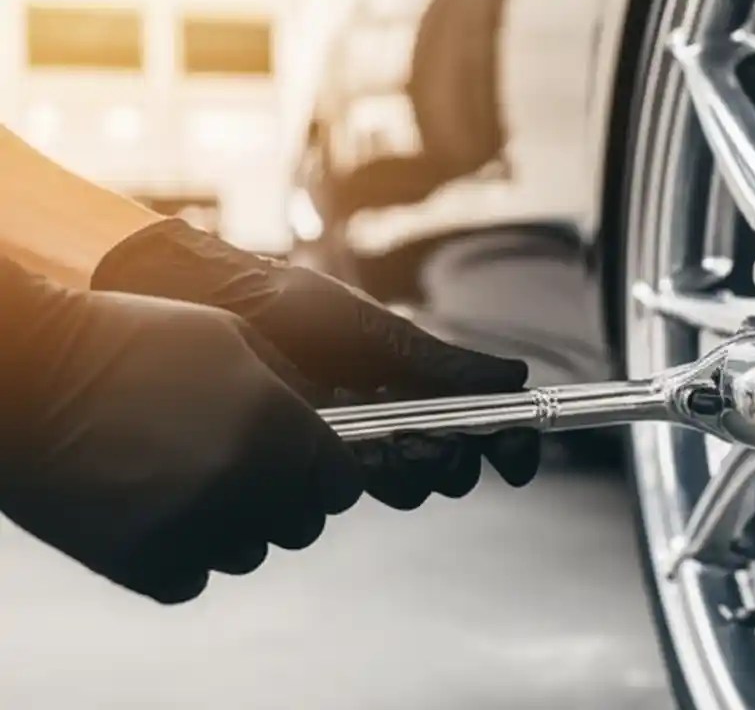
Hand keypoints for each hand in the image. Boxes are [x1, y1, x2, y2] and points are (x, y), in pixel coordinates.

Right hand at [0, 261, 362, 601]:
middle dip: (284, 501)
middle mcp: (248, 484)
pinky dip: (180, 555)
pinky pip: (191, 578)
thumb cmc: (127, 341)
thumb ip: (287, 382)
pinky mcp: (141, 563)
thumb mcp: (226, 335)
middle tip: (243, 472)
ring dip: (231, 528)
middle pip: (302, 526)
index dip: (328, 476)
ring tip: (185, 483)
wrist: (25, 374)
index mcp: (278, 427)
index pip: (342, 486)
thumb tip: (321, 417)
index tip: (308, 468)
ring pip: (248, 555)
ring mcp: (195, 529)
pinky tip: (153, 509)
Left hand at [90, 218, 539, 506]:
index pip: (476, 420)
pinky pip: (349, 489)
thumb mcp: (376, 331)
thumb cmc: (286, 301)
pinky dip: (365, 478)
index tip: (518, 461)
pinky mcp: (303, 462)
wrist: (199, 302)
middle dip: (456, 463)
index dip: (504, 443)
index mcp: (411, 378)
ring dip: (414, 475)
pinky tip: (353, 456)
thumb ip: (443, 364)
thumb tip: (518, 375)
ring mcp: (346, 440)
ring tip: (396, 448)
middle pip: (447, 463)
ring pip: (405, 484)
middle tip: (440, 448)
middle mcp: (385, 414)